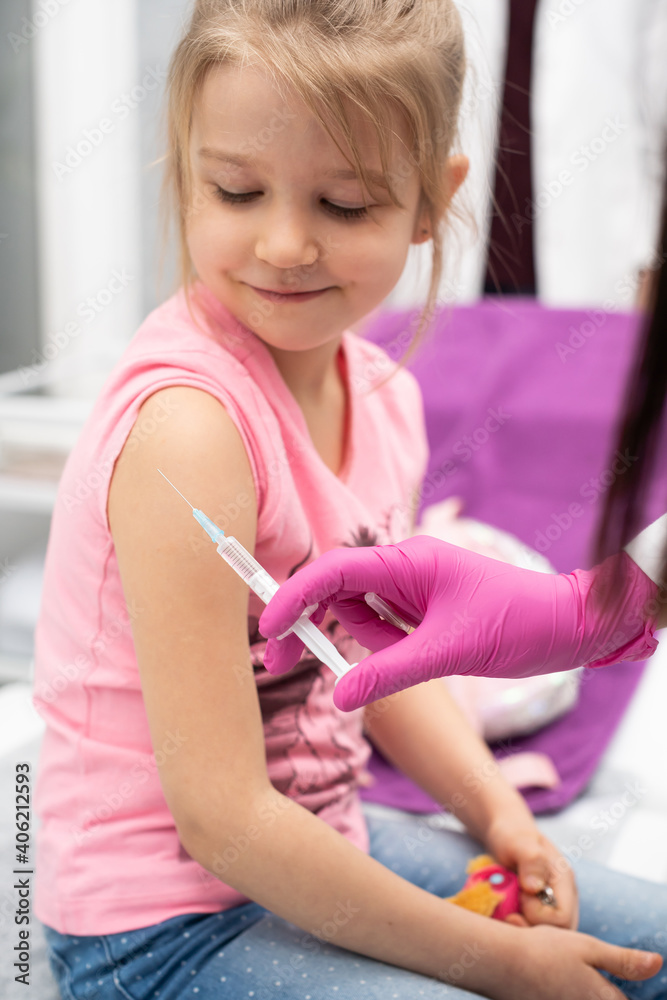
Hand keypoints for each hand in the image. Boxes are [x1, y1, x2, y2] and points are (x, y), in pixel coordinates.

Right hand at [258, 537, 658, 710]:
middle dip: (305, 624)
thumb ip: (389, 672)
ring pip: (356, 612)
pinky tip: (395, 662)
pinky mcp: (421, 610)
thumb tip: (338, 695)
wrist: (566, 628)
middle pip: (334, 590)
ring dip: (348, 640)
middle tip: (279, 665)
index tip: (268, 631)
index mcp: (407, 561)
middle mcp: (403, 568)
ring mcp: (411, 589)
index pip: (334, 572)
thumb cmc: (517, 624)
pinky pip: (381, 627)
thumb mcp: (448, 651)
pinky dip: (374, 647)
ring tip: (374, 661)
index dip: (294, 598)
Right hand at [479, 924, 661, 999]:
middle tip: (585, 974)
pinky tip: (551, 981)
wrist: (499, 962)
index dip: (620, 992)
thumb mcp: (588, 947)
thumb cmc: (544, 950)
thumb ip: (624, 961)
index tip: (611, 981)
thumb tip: (658, 963)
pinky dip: (561, 993)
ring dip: (581, 991)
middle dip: (604, 993)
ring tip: (565, 974)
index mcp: (600, 998)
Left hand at [484, 817, 577, 929]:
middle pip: (558, 934)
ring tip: (506, 912)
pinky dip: (518, 926)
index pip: (563, 918)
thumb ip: (530, 860)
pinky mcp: (538, 911)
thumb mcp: (519, 842)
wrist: (504, 834)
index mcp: (564, 882)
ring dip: (523, 928)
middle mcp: (563, 898)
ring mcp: (552, 906)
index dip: (538, 915)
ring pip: (547, 936)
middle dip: (530, 928)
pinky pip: (534, 930)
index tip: (519, 896)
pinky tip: (505, 913)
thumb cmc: (513, 834)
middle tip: (508, 913)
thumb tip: (534, 888)